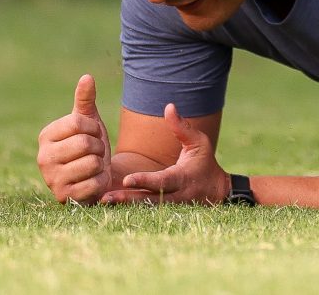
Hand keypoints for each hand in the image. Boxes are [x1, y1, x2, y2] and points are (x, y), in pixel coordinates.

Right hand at [37, 73, 113, 204]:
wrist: (93, 176)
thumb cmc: (89, 145)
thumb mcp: (88, 121)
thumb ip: (86, 100)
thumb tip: (87, 77)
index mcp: (46, 135)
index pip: (79, 123)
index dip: (94, 127)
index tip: (92, 134)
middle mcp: (43, 158)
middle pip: (85, 143)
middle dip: (98, 147)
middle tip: (94, 152)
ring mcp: (52, 179)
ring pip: (92, 163)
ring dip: (101, 164)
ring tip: (94, 166)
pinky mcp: (64, 198)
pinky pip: (94, 184)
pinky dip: (101, 181)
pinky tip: (94, 181)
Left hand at [104, 104, 228, 205]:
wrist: (215, 190)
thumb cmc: (204, 162)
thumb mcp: (198, 142)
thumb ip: (181, 127)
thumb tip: (169, 106)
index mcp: (182, 178)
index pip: (162, 181)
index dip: (145, 181)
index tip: (127, 179)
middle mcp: (174, 196)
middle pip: (148, 200)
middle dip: (128, 198)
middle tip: (105, 198)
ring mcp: (168, 207)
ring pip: (144, 209)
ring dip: (124, 206)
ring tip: (102, 202)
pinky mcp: (162, 212)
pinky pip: (144, 212)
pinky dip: (128, 209)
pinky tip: (109, 207)